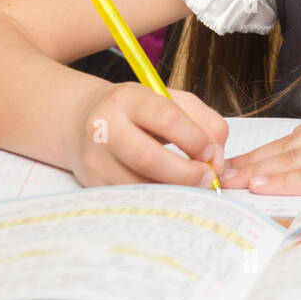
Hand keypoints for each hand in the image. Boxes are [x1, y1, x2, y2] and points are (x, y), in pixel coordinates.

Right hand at [65, 83, 227, 187]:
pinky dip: (157, 200)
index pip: (167, 118)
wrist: (83, 121)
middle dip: (185, 174)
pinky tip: (170, 194)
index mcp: (128, 98)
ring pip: (139, 185)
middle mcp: (104, 126)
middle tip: (207, 179)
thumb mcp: (172, 101)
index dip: (196, 139)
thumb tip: (217, 158)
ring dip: (173, 191)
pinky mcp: (92, 183)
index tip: (211, 152)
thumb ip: (205, 121)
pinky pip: (131, 199)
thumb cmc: (140, 112)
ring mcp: (94, 158)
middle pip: (148, 158)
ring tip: (191, 187)